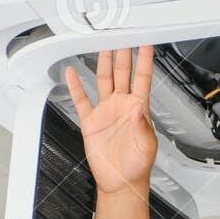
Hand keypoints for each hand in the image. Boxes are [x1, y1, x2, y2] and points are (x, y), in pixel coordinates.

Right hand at [64, 46, 157, 197]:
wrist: (121, 182)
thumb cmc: (137, 166)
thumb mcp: (147, 146)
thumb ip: (143, 126)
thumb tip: (139, 109)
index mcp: (138, 109)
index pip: (142, 79)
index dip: (144, 61)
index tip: (146, 44)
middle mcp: (122, 106)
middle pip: (122, 73)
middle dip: (123, 55)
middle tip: (123, 36)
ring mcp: (106, 112)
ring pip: (104, 80)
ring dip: (104, 64)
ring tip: (104, 47)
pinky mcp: (91, 121)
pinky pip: (81, 99)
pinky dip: (76, 86)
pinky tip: (72, 73)